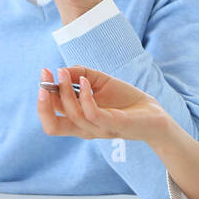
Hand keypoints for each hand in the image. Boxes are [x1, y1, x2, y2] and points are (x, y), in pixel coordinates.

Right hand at [36, 65, 171, 142]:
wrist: (154, 113)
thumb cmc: (126, 100)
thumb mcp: (100, 82)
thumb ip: (81, 75)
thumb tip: (62, 70)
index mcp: (78, 120)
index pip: (51, 115)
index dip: (43, 97)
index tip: (45, 73)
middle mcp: (85, 128)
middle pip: (51, 126)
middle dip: (43, 102)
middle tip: (45, 76)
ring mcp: (99, 128)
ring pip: (72, 116)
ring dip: (65, 91)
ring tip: (65, 72)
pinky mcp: (114, 124)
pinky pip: (92, 114)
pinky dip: (85, 96)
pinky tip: (85, 81)